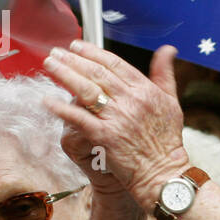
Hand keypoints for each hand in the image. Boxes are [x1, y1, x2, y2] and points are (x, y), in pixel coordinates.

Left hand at [42, 41, 189, 211]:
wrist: (163, 172)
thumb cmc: (167, 140)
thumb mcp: (172, 101)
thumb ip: (165, 74)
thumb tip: (168, 49)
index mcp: (146, 90)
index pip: (115, 64)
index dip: (93, 52)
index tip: (77, 46)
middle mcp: (131, 100)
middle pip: (96, 73)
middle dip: (73, 59)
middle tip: (57, 52)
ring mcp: (117, 118)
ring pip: (85, 90)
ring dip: (65, 74)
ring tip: (50, 65)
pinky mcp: (104, 136)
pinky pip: (78, 117)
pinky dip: (61, 108)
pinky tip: (48, 100)